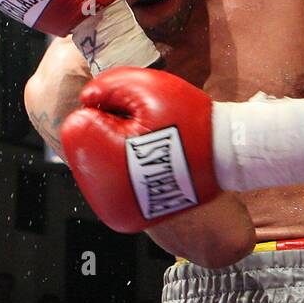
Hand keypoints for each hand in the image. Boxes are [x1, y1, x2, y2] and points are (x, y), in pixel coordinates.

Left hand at [59, 68, 221, 232]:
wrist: (226, 157)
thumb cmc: (191, 122)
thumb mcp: (147, 86)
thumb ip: (106, 85)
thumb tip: (86, 99)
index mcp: (102, 164)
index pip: (77, 123)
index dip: (106, 110)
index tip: (135, 114)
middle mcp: (104, 198)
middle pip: (84, 148)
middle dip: (107, 132)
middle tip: (147, 131)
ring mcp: (115, 212)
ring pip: (96, 166)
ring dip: (114, 152)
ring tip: (152, 148)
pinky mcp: (127, 217)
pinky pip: (111, 184)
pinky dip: (124, 171)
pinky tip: (150, 164)